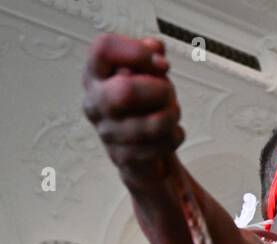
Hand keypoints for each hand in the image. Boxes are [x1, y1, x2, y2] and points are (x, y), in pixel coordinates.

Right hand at [83, 35, 182, 174]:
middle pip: (127, 91)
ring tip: (171, 114)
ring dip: (173, 115)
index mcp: (95, 76)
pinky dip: (176, 136)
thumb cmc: (144, 108)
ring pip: (154, 123)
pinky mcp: (125, 158)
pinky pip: (162, 144)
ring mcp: (108, 133)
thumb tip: (155, 47)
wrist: (143, 155)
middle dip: (161, 91)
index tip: (159, 62)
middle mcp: (95, 103)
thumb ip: (149, 56)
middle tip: (168, 93)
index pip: (103, 49)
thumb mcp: (147, 75)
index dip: (136, 51)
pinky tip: (169, 134)